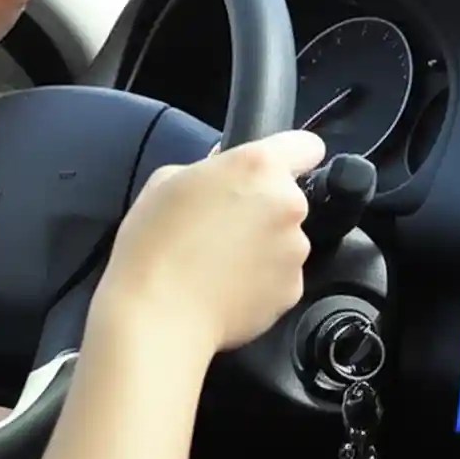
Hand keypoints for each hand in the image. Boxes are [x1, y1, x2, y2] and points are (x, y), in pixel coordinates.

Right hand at [99, 131, 325, 350]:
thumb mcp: (165, 181)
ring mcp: (295, 250)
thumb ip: (206, 170)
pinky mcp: (292, 290)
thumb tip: (222, 177)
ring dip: (261, 246)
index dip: (290, 155)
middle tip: (219, 225)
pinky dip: (259, 280)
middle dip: (262, 208)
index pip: (306, 145)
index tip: (274, 170)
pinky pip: (279, 276)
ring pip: (283, 239)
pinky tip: (224, 287)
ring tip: (217, 263)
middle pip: (287, 198)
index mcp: (258, 167)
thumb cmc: (153, 242)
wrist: (159, 313)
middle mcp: (288, 204)